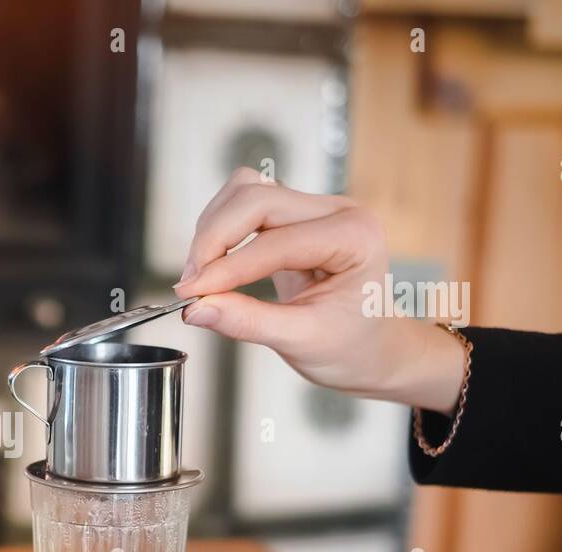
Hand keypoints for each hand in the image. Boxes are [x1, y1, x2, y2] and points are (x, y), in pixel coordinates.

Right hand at [172, 168, 464, 414]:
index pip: (274, 241)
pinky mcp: (292, 216)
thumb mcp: (302, 341)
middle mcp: (337, 211)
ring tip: (201, 278)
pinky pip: (243, 204)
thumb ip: (248, 322)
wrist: (371, 348)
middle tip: (190, 285)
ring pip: (244, 192)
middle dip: (213, 240)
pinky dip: (219, 230)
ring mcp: (314, 209)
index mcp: (354, 237)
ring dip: (212, 230)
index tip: (190, 294)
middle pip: (255, 199)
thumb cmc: (352, 347)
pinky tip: (214, 265)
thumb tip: (197, 309)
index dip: (225, 268)